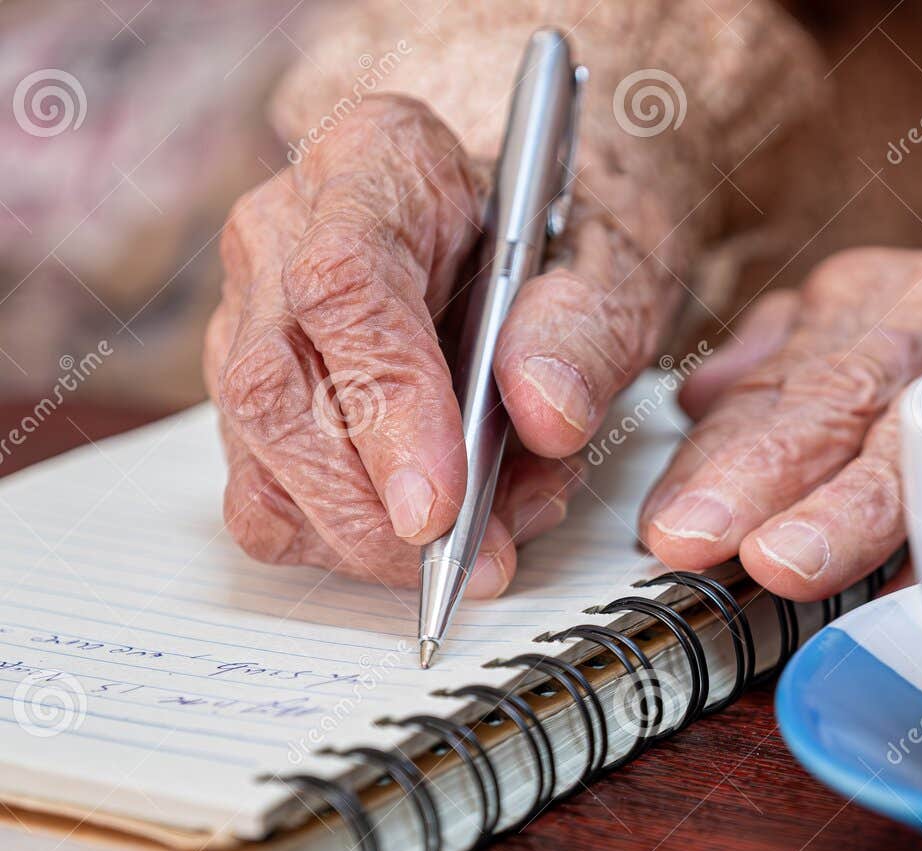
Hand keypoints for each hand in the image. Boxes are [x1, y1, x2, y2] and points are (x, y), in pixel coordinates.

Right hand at [204, 95, 689, 593]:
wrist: (529, 226)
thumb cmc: (561, 236)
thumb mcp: (614, 260)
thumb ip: (587, 326)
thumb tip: (545, 414)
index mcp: (376, 160)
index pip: (345, 286)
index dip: (389, 408)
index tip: (441, 506)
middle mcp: (285, 230)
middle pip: (278, 393)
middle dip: (376, 512)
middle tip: (476, 564)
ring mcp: (251, 314)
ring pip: (261, 462)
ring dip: (371, 540)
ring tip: (487, 539)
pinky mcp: (254, 395)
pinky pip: (270, 499)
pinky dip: (355, 544)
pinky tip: (443, 527)